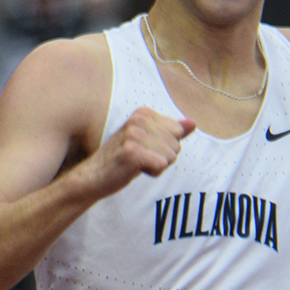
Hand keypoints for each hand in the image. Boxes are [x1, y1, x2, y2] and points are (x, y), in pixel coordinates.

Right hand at [77, 107, 194, 197]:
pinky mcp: (132, 152)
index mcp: (143, 113)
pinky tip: (136, 170)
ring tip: (137, 164)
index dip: (164, 147)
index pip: (177, 132)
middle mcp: (138, 120)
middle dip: (162, 157)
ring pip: (170, 156)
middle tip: (140, 158)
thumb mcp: (149, 140)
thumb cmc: (123, 158)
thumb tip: (193, 122)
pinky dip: (152, 173)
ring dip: (156, 166)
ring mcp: (134, 135)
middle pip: (175, 145)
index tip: (144, 149)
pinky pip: (161, 165)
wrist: (95, 176)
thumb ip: (172, 130)